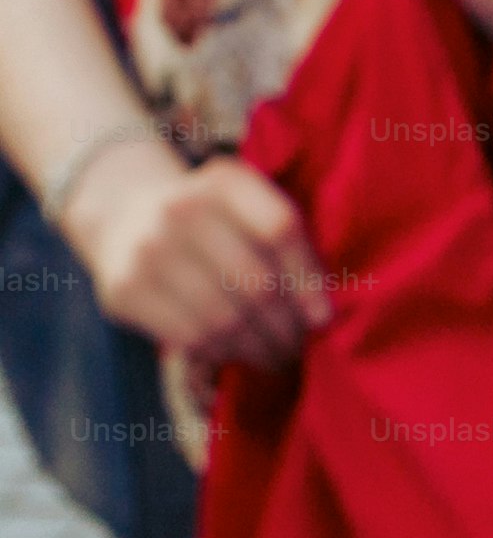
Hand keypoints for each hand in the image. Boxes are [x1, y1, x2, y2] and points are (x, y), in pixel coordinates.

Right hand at [60, 140, 330, 369]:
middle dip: (286, 325)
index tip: (323, 317)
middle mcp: (181, 209)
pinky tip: (238, 354)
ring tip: (277, 357)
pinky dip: (222, 353)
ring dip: (258, 347)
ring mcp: (147, 250)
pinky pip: (188, 336)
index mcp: (224, 181)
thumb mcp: (247, 204)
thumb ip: (285, 240)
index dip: (308, 280)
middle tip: (300, 346)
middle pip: (255, 282)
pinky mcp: (124, 290)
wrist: (126, 215)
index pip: (280, 230)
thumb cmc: (212, 219)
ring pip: (224, 318)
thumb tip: (320, 313)